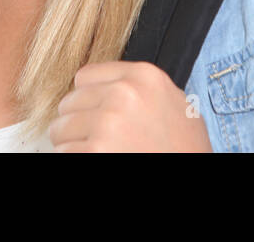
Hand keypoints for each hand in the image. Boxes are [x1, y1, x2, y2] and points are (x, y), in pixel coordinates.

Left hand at [48, 61, 212, 151]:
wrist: (193, 177)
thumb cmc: (185, 149)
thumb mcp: (175, 105)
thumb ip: (142, 91)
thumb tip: (108, 87)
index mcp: (144, 76)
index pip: (86, 77)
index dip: (88, 100)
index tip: (94, 114)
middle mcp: (124, 94)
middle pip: (70, 102)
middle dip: (78, 123)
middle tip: (95, 139)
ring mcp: (107, 123)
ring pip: (60, 128)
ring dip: (72, 143)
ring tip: (97, 150)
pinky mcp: (95, 151)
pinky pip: (63, 152)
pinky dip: (73, 158)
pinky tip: (94, 159)